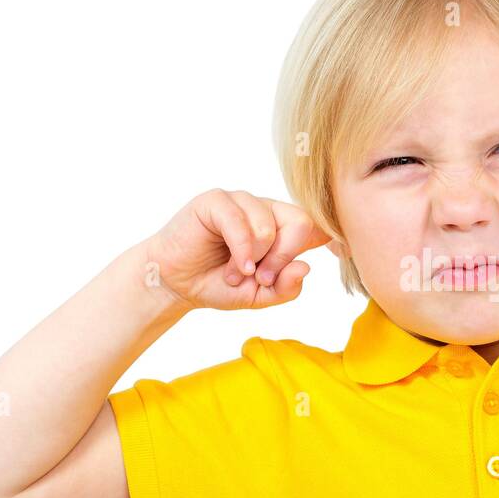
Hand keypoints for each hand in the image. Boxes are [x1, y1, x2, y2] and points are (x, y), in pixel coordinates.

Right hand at [144, 188, 331, 309]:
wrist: (176, 284)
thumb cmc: (218, 284)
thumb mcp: (260, 296)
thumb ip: (286, 287)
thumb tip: (305, 267)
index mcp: (282, 229)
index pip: (317, 227)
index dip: (322, 245)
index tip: (306, 266)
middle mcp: (266, 210)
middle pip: (301, 222)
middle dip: (283, 257)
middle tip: (262, 278)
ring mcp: (242, 202)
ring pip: (269, 225)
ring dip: (254, 259)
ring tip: (235, 273)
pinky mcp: (217, 200)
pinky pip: (240, 221)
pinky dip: (240, 250)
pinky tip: (233, 268)